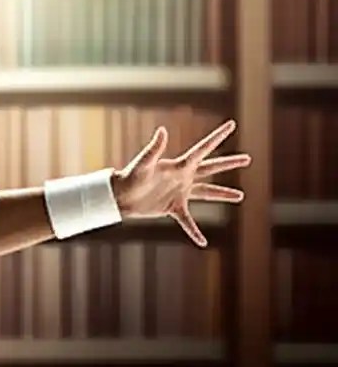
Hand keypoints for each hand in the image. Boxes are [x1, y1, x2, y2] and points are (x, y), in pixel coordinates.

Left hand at [112, 119, 251, 246]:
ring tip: (240, 196)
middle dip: (229, 163)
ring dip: (223, 194)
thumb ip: (154, 149)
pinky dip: (195, 231)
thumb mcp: (143, 164)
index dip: (218, 136)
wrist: (119, 196)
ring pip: (207, 193)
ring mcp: (180, 192)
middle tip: (248, 158)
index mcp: (179, 165)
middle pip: (211, 168)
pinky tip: (202, 242)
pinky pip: (188, 221)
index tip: (232, 124)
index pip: (204, 149)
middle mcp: (183, 177)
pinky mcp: (173, 207)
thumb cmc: (129, 177)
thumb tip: (162, 130)